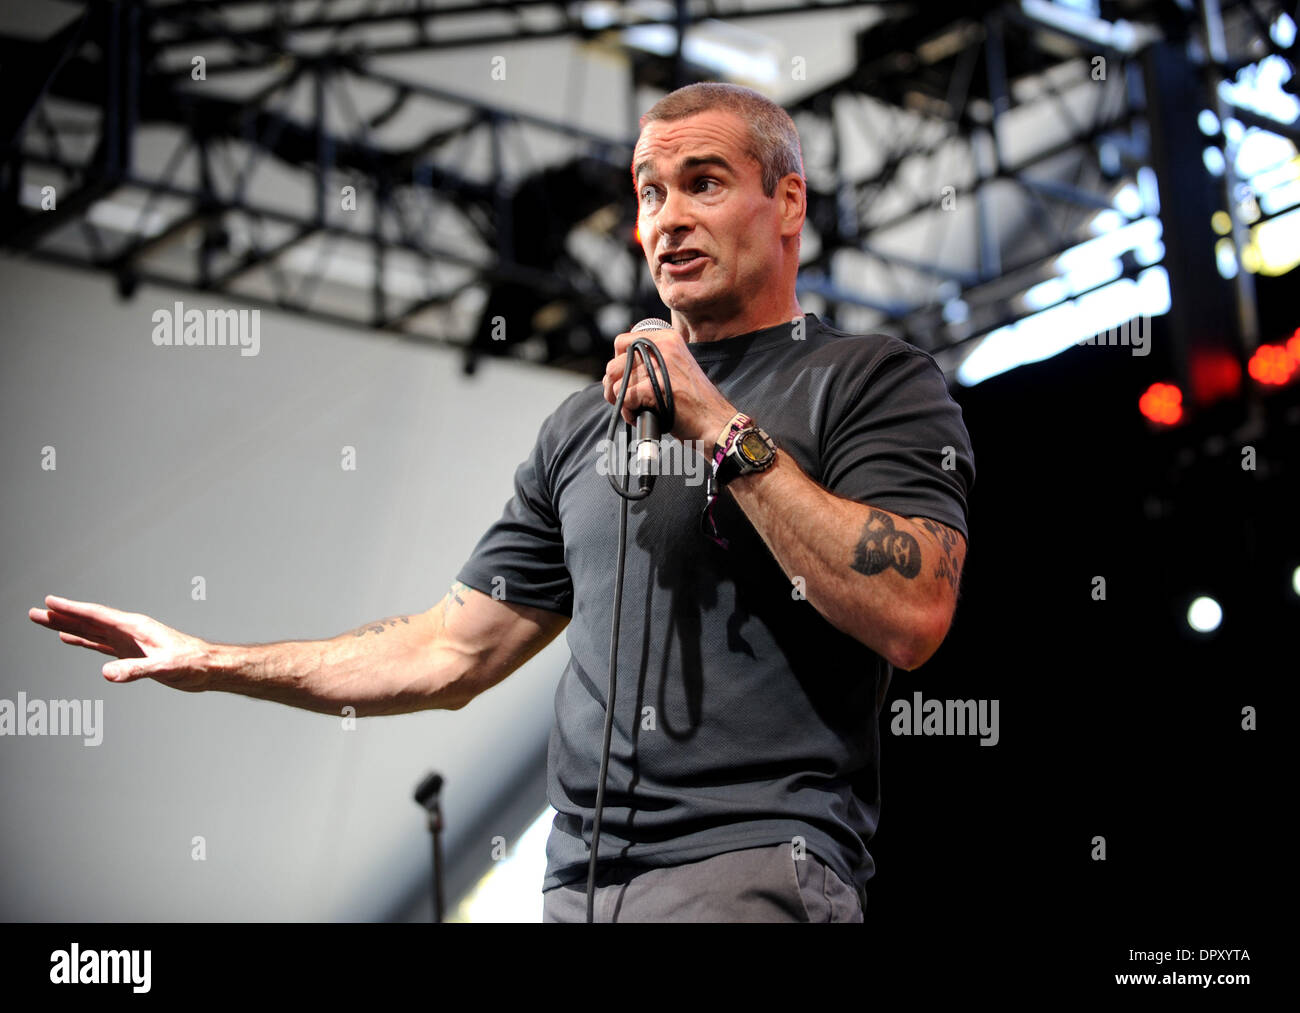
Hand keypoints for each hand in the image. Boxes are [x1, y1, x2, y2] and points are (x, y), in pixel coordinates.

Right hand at [29, 594, 216, 689]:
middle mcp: (129, 630)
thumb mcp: (163, 667)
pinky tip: (70, 639)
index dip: (73, 609)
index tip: (50, 601)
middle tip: (34, 612)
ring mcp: (129, 641)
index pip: (97, 615)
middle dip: (61, 616)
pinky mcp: (131, 653)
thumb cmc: (192, 663)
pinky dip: (83, 641)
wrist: (208, 668)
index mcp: (135, 627)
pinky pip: (100, 644)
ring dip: (68, 627)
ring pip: (91, 631)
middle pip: (88, 621)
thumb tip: (107, 673)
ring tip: (45, 621)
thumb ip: (135, 670)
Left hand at [602, 326, 737, 447]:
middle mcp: (662, 348)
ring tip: (634, 409)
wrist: (715, 422)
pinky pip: (623, 399)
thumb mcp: (676, 367)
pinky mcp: (653, 389)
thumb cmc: (695, 401)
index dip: (619, 362)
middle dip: (613, 385)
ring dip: (619, 400)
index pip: (622, 341)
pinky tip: (639, 416)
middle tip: (625, 399)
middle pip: (614, 363)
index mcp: (667, 339)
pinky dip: (628, 413)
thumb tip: (619, 366)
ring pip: (614, 382)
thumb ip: (652, 360)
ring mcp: (658, 368)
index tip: (627, 378)